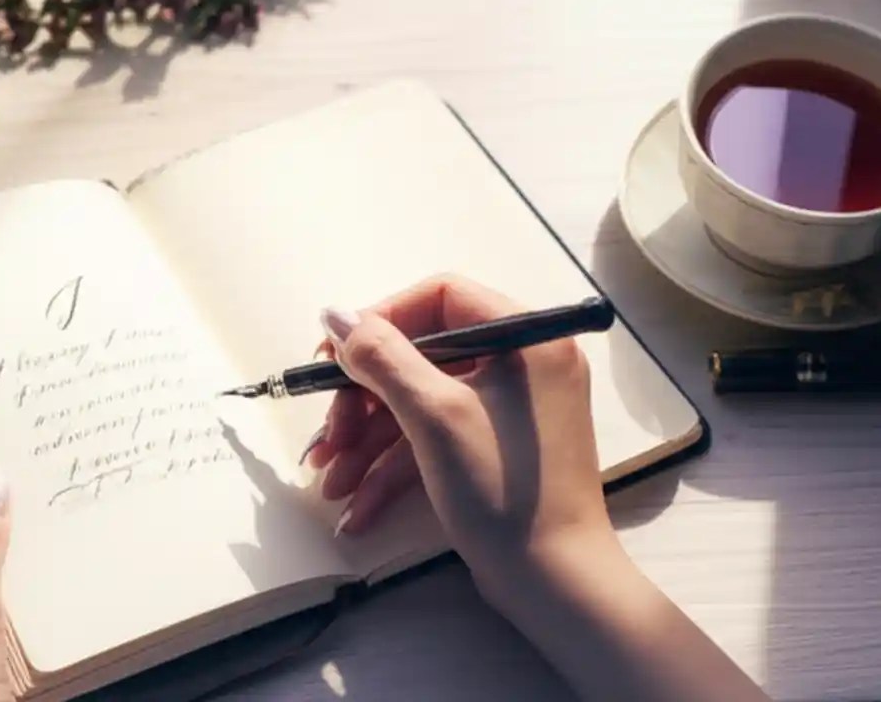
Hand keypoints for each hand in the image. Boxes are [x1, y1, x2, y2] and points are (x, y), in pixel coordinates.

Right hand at [308, 275, 767, 701]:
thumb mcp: (434, 415)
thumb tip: (334, 313)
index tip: (336, 356)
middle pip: (419, 356)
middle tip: (326, 438)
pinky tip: (356, 510)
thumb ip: (381, 357)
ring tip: (329, 485)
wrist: (554, 582)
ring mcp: (506, 409)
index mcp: (524, 337)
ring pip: (418, 404)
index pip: (440, 297)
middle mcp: (520, 364)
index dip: (381, 320)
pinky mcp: (491, 450)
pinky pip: (434, 439)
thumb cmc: (503, 488)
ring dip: (367, 444)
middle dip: (362, 402)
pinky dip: (394, 470)